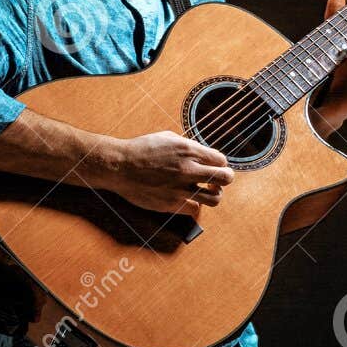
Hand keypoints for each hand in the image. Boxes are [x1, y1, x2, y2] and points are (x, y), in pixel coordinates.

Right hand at [104, 130, 232, 215]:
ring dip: (214, 194)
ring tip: (206, 192)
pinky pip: (194, 209)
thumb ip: (189, 146)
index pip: (221, 160)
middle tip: (219, 180)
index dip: (220, 163)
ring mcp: (180, 189)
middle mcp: (188, 170)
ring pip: (215, 198)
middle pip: (225, 178)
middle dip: (226, 179)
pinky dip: (194, 204)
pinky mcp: (171, 204)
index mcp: (188, 150)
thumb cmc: (142, 149)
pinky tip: (188, 199)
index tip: (214, 166)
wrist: (120, 166)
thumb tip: (203, 153)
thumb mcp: (168, 138)